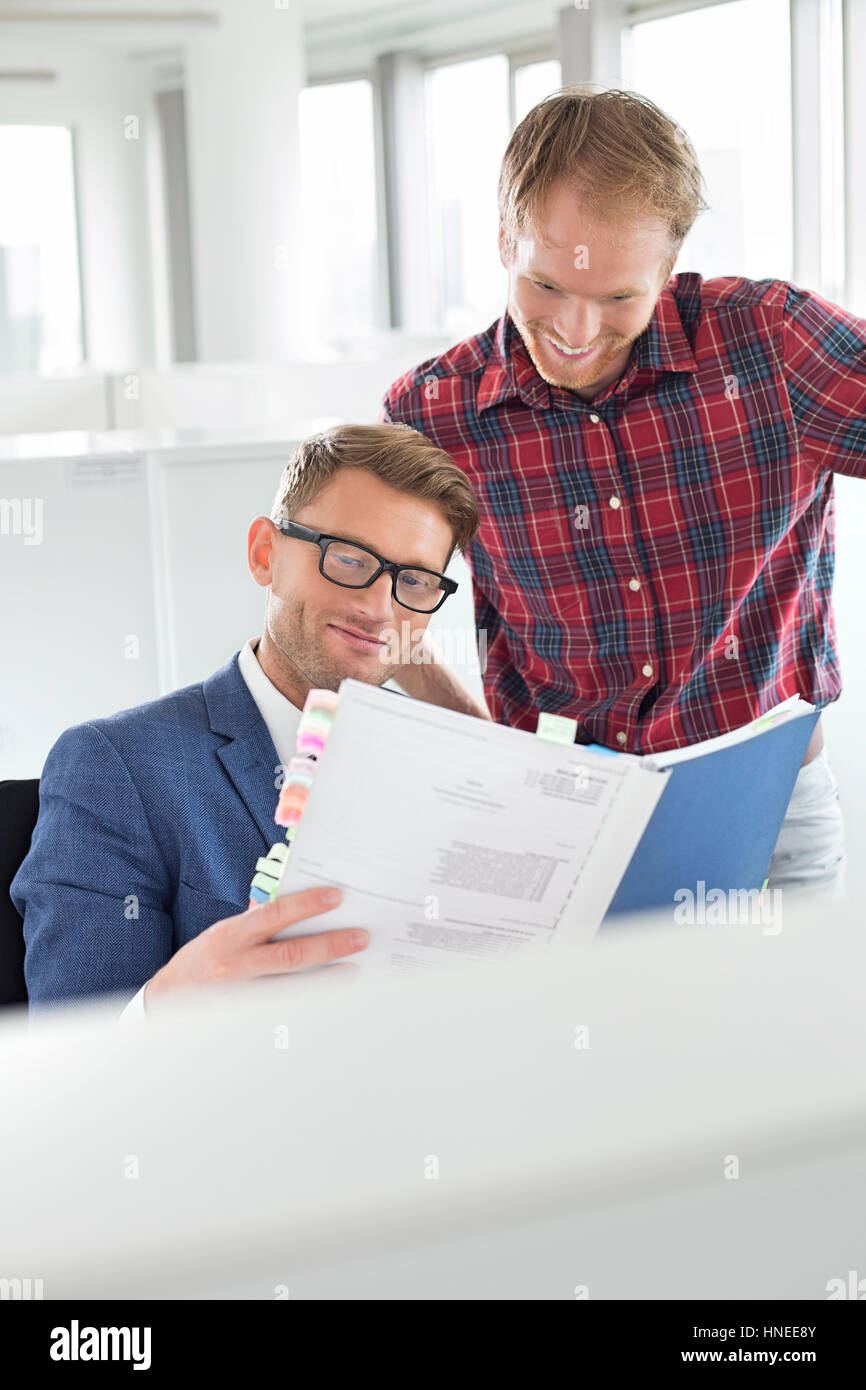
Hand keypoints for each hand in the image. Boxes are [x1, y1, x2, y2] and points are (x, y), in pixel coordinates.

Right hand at [144, 887, 365, 1010]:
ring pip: (292, 988)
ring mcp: (241, 996)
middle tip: (360, 937)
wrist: (168, 1001)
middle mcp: (235, 966)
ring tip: (354, 970)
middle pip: (290, 956)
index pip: (273, 915)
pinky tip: (330, 998)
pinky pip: (283, 1012)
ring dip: (327, 980)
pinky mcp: (246, 1018)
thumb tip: (292, 906)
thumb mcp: (223, 934)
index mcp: (229, 936)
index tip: (335, 897)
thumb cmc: (202, 960)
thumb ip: (255, 923)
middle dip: (329, 945)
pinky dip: (308, 1004)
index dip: (306, 904)